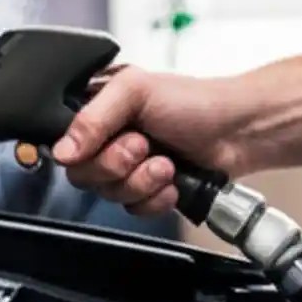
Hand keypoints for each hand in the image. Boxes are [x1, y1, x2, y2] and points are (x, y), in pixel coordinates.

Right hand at [47, 66, 257, 215]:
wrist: (239, 132)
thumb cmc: (195, 102)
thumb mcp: (136, 91)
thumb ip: (92, 117)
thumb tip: (62, 150)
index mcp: (96, 111)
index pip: (62, 144)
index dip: (82, 152)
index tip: (109, 142)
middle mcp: (107, 140)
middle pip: (83, 176)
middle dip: (118, 166)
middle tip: (144, 146)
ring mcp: (127, 168)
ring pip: (109, 195)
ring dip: (141, 182)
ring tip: (165, 163)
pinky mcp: (146, 191)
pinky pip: (133, 210)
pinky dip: (156, 199)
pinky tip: (172, 181)